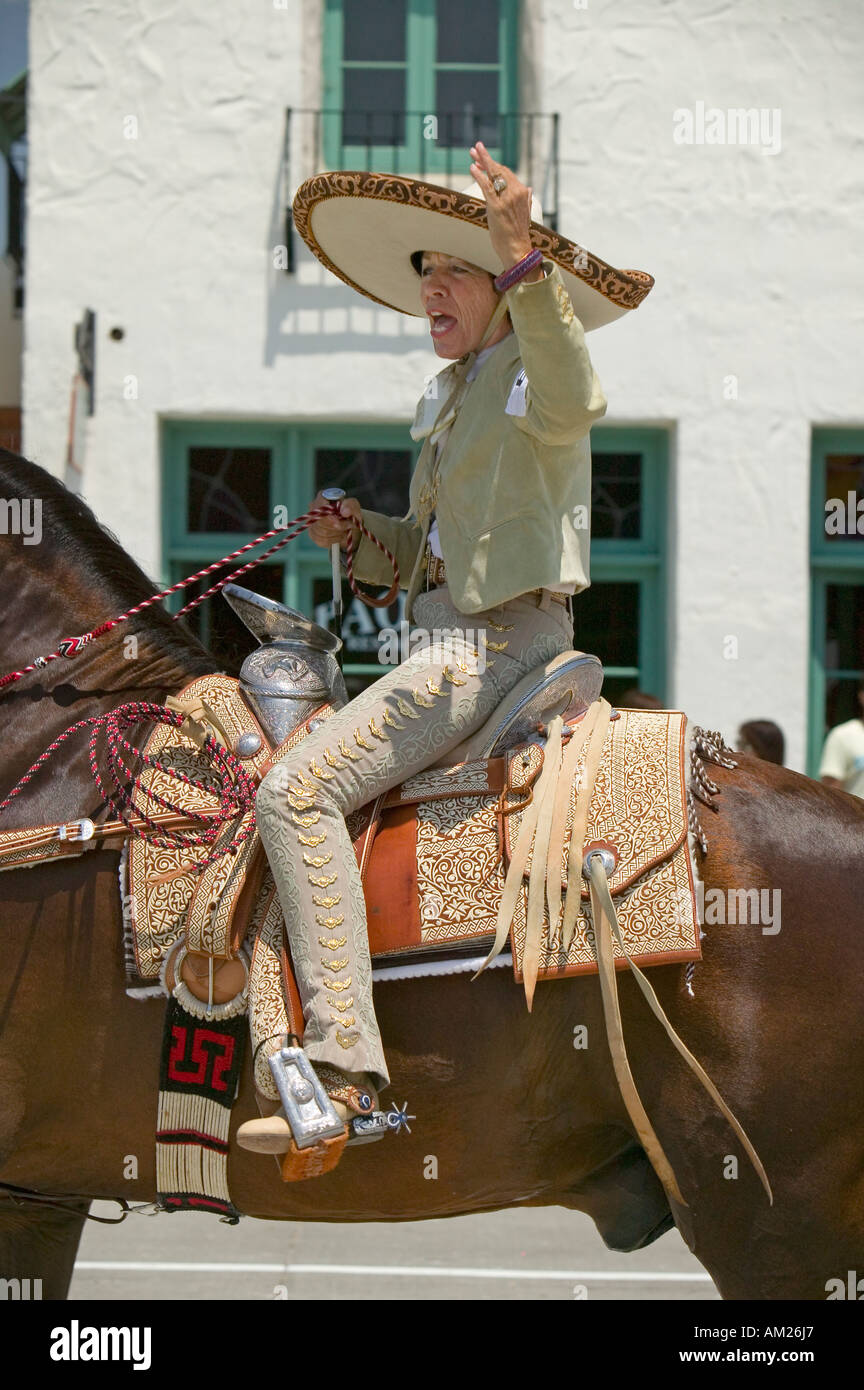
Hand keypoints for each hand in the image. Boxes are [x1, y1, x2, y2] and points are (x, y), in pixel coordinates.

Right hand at [308, 493, 362, 550]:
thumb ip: (351, 506)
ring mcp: (311, 523)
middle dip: (337, 526)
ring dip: (337, 533)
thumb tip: (344, 511)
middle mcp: (313, 509)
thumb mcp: (354, 506)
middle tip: (348, 524)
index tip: (341, 518)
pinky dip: (334, 539)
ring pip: (323, 533)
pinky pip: (323, 540)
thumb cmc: (349, 512)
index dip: (330, 516)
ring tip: (345, 529)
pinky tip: (339, 535)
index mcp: (322, 497)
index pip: (320, 507)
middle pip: (321, 522)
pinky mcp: (313, 535)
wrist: (348, 524)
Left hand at [469, 141, 534, 268]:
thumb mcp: (525, 214)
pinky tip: (472, 168)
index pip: (507, 174)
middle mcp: (516, 193)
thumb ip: (526, 200)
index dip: (494, 166)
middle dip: (486, 159)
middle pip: (499, 171)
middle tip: (474, 149)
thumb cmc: (518, 235)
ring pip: (493, 175)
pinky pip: (487, 187)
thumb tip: (529, 188)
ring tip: (472, 153)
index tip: (482, 160)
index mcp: (523, 193)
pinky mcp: (497, 207)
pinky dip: (479, 176)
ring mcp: (507, 199)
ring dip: (481, 162)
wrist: (518, 250)